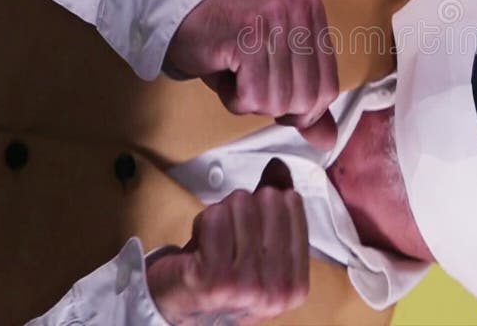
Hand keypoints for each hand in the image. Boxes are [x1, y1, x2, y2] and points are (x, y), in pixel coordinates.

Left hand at [146, 158, 308, 324]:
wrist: (180, 312)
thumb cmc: (222, 274)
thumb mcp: (259, 244)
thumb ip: (276, 205)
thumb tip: (279, 166)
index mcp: (296, 284)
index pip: (292, 203)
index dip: (267, 201)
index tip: (253, 224)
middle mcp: (277, 289)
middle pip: (267, 200)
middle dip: (243, 207)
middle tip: (229, 235)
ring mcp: (245, 286)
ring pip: (240, 204)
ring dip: (221, 215)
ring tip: (214, 241)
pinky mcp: (213, 280)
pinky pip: (214, 218)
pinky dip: (203, 223)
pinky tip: (199, 247)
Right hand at [165, 0, 338, 149]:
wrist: (182, 15)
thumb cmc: (229, 41)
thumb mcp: (276, 68)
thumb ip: (305, 103)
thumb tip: (327, 140)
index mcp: (313, 11)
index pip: (328, 86)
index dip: (304, 110)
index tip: (280, 104)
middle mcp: (298, 8)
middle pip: (306, 97)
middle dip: (275, 106)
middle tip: (251, 85)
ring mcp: (274, 17)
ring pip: (279, 99)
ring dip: (251, 101)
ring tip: (237, 75)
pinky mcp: (248, 32)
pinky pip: (252, 95)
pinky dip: (235, 99)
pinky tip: (226, 75)